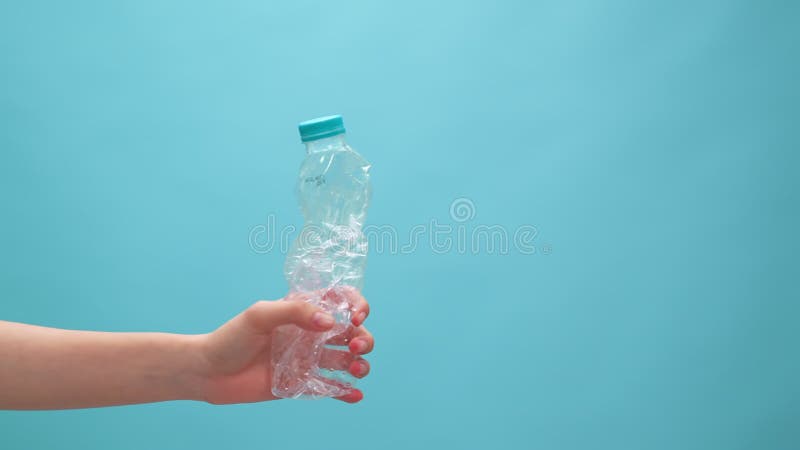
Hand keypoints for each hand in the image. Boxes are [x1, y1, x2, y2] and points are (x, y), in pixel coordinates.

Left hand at [198, 289, 372, 404]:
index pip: (340, 301)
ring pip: (347, 360)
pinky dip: (347, 391)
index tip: (357, 315)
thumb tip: (329, 322)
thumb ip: (294, 311)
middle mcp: (311, 334)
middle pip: (352, 332)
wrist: (210, 372)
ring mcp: (309, 359)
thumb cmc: (231, 337)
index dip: (356, 305)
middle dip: (363, 337)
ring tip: (356, 369)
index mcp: (303, 310)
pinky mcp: (303, 384)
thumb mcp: (260, 315)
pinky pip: (332, 388)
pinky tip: (355, 394)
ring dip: (361, 363)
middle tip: (355, 346)